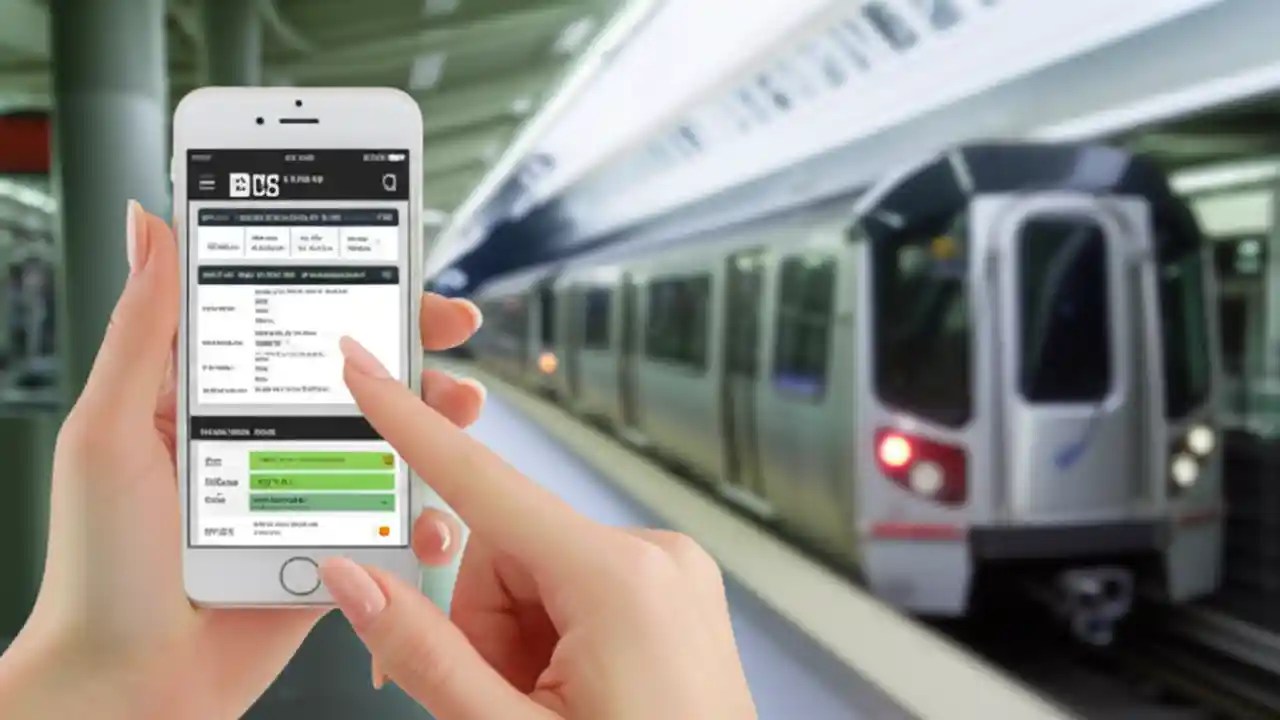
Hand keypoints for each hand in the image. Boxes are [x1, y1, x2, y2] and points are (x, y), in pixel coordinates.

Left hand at [0, 201, 482, 718]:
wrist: (131, 684)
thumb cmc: (99, 568)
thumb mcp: (108, 432)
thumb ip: (142, 332)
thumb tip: (152, 227)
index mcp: (213, 396)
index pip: (291, 317)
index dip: (348, 282)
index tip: (395, 261)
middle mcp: (269, 433)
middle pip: (358, 370)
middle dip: (415, 341)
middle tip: (448, 326)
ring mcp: (308, 488)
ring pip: (392, 437)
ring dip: (439, 417)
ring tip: (458, 411)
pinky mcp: (337, 543)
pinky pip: (395, 515)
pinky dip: (428, 511)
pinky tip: (433, 513)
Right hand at [319, 338, 756, 718]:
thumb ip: (423, 651)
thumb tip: (352, 578)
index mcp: (619, 580)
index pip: (485, 485)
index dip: (411, 425)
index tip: (367, 366)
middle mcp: (655, 559)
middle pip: (505, 551)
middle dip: (483, 624)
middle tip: (500, 702)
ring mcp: (672, 576)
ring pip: (537, 575)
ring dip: (517, 640)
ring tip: (545, 708)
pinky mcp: (673, 595)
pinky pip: (577, 589)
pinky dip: (553, 639)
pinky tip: (573, 695)